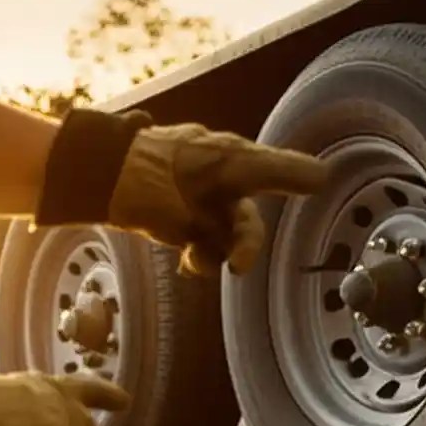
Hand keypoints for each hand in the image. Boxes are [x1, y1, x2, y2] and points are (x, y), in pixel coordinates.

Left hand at [107, 120, 328, 276]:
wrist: (100, 177)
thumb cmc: (162, 166)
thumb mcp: (227, 168)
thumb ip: (278, 171)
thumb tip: (325, 175)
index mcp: (234, 159)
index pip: (276, 172)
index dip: (295, 181)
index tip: (319, 188)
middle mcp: (219, 180)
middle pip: (245, 221)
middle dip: (243, 243)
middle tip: (239, 266)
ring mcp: (197, 203)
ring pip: (223, 239)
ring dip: (214, 254)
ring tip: (195, 262)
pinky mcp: (178, 222)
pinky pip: (201, 246)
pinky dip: (198, 257)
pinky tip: (188, 263)